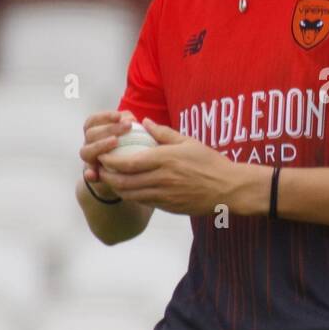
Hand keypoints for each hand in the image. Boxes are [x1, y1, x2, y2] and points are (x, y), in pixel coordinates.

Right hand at [79, 109, 136, 200]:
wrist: (120, 176)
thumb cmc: (127, 150)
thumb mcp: (127, 135)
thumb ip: (127, 124)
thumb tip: (131, 119)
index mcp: (95, 133)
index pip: (93, 121)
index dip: (104, 116)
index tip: (119, 115)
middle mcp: (89, 145)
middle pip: (91, 134)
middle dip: (109, 128)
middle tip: (128, 126)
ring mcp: (89, 160)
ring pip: (86, 152)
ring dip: (99, 145)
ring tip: (115, 141)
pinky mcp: (92, 176)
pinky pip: (88, 175)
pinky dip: (90, 174)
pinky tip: (94, 174)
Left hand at [97, 118, 265, 215]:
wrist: (228, 188)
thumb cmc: (210, 162)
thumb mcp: (188, 142)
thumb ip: (163, 133)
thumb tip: (144, 122)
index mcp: (165, 159)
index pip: (128, 162)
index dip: (110, 161)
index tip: (103, 155)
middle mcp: (162, 178)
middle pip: (123, 181)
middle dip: (107, 176)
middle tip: (101, 170)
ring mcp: (164, 195)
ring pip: (130, 194)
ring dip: (117, 188)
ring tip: (112, 180)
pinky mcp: (168, 206)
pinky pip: (144, 202)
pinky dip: (132, 196)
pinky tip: (131, 189)